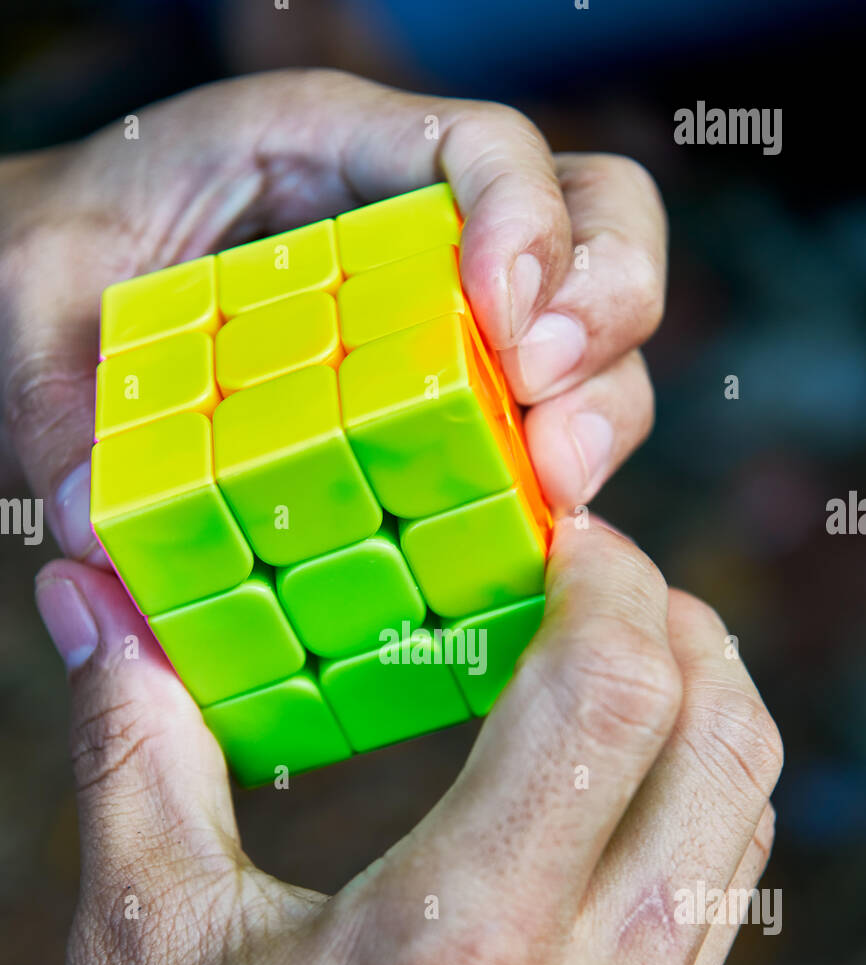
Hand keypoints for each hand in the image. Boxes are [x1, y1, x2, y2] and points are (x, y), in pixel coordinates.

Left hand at [0, 68, 664, 555]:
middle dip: (604, 312)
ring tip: (555, 487)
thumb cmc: (55, 270)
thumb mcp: (32, 304)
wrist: (57, 302)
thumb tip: (97, 518)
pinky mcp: (446, 409)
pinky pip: (537, 430)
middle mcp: (417, 231)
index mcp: (330, 152)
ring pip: (592, 336)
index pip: (485, 148)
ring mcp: (445, 323)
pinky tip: (528, 536)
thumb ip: (58, 400)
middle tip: (550, 409)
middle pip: (595, 225)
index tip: (508, 322)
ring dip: (600, 411)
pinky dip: (555, 482)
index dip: (528, 223)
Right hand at [40, 518, 781, 964]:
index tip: (558, 536)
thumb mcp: (142, 956)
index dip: (606, 580)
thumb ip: (137, 753)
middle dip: (677, 621)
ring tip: (613, 659)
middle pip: (721, 737)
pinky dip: (696, 803)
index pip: (612, 697)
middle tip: (595, 578)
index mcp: (457, 948)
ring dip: (702, 708)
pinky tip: (611, 787)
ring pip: (742, 819)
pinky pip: (719, 903)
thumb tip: (97, 608)